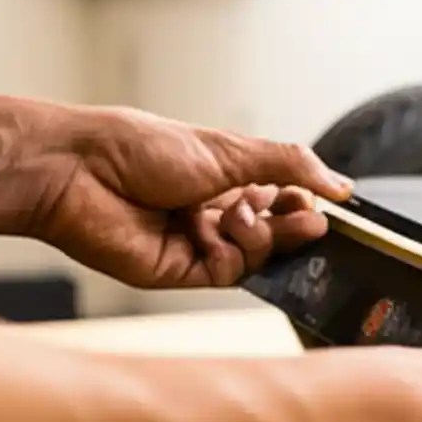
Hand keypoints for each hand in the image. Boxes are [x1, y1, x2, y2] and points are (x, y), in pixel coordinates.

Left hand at [29, 104, 355, 287]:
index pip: (285, 200)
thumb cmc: (142, 148)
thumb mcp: (231, 148)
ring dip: (262, 237)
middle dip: (295, 227)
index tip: (328, 204)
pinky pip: (231, 273)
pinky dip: (235, 255)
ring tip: (243, 217)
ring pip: (259, 255)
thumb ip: (291, 165)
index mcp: (227, 179)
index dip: (306, 204)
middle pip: (277, 232)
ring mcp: (200, 244)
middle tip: (311, 222)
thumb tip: (343, 185)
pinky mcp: (182, 272)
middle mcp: (215, 213)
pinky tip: (218, 233)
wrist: (79, 171)